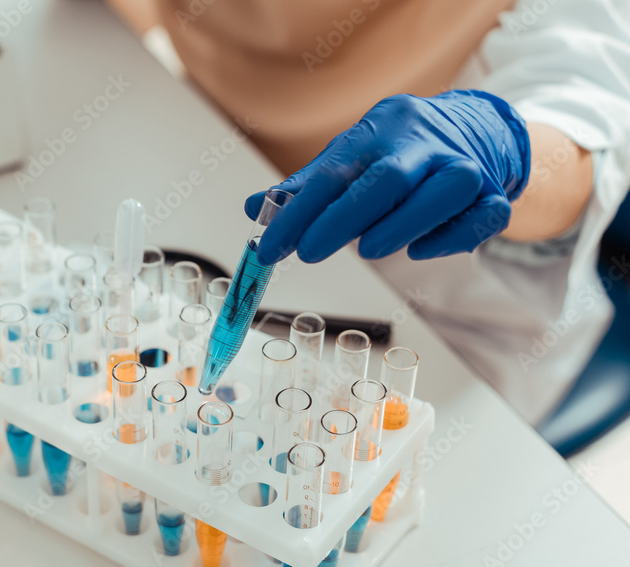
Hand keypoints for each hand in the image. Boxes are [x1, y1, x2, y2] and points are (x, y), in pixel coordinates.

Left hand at [249, 91, 530, 263]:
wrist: (478, 129)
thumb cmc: (400, 151)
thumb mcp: (352, 156)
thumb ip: (306, 187)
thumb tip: (256, 209)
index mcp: (381, 131)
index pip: (334, 172)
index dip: (298, 212)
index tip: (271, 246)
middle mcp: (425, 144)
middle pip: (388, 177)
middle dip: (344, 218)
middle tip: (308, 253)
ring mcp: (465, 166)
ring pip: (445, 191)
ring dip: (402, 225)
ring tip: (369, 250)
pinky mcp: (495, 194)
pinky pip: (484, 216)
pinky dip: (451, 237)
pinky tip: (419, 251)